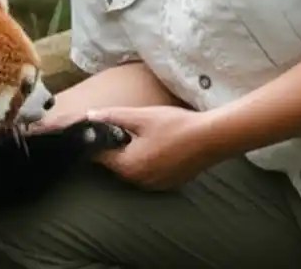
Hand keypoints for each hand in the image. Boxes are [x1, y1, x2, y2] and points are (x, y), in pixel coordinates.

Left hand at [85, 105, 222, 190]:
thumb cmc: (175, 125)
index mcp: (128, 166)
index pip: (100, 157)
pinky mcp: (168, 184)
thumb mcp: (141, 117)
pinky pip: (148, 174)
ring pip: (132, 170)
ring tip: (141, 136)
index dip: (96, 142)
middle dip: (114, 148)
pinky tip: (157, 146)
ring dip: (131, 156)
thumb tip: (89, 115)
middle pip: (116, 165)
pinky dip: (147, 162)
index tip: (97, 129)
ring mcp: (155, 185)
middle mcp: (139, 181)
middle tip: (120, 128)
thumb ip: (113, 116)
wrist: (210, 138)